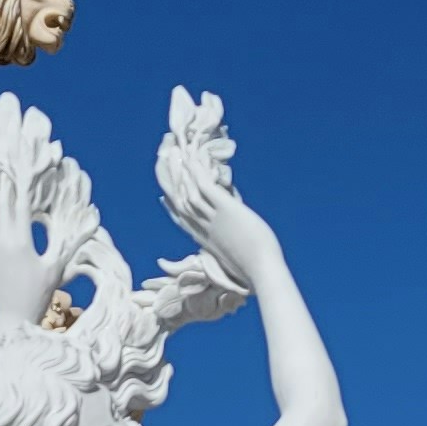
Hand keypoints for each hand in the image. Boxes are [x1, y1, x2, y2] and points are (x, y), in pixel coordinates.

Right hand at [156, 88, 276, 283]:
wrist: (263, 273)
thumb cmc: (258, 272)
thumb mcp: (240, 258)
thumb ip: (235, 243)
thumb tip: (242, 233)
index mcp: (207, 242)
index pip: (185, 223)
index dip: (172, 210)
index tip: (163, 198)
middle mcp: (205, 229)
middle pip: (180, 202)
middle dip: (170, 183)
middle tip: (163, 165)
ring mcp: (213, 219)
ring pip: (188, 191)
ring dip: (180, 170)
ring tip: (173, 152)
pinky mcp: (226, 209)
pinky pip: (205, 186)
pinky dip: (197, 171)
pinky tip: (192, 156)